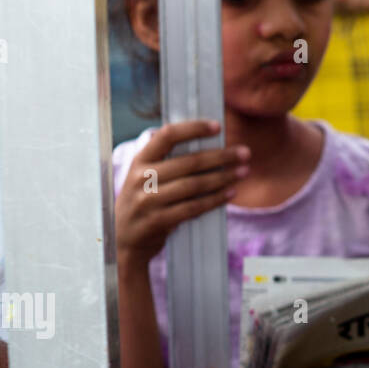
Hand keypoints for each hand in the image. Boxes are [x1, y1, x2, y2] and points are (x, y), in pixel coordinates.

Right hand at [115, 120, 248, 270]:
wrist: (124, 240)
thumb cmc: (144, 201)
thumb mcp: (145, 177)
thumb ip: (167, 162)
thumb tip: (211, 146)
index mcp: (140, 160)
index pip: (167, 136)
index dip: (193, 128)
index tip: (218, 127)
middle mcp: (141, 178)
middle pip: (189, 162)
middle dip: (221, 156)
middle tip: (245, 152)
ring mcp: (147, 201)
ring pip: (194, 185)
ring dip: (223, 177)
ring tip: (243, 171)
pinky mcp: (157, 221)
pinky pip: (193, 208)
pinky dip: (215, 199)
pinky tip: (231, 193)